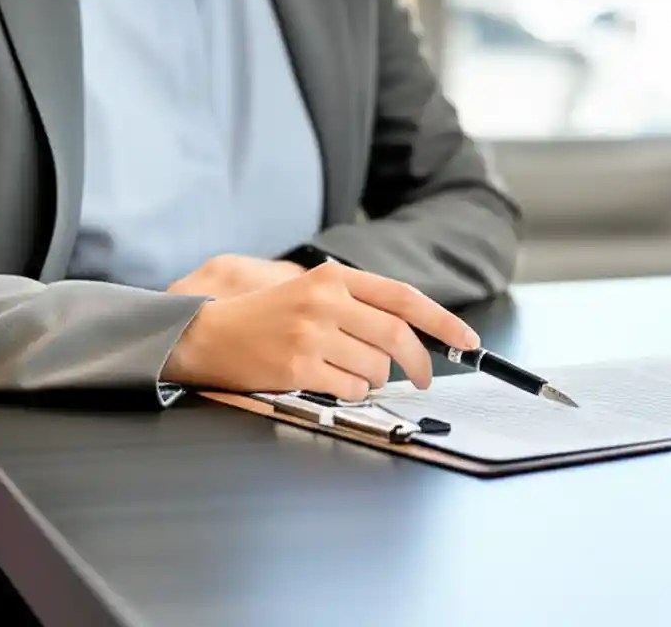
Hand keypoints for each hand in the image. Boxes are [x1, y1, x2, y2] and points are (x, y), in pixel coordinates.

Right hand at [162, 262, 479, 400]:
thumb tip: (410, 331)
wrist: (203, 334)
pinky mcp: (298, 367)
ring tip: (352, 374)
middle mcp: (325, 300)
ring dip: (376, 380)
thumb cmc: (262, 318)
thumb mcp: (308, 292)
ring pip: (375, 367)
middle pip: (397, 336)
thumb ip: (356, 303)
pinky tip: (331, 382)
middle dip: (418, 363)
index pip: (403, 297)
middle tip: (422, 378)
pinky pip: (349, 388)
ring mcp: (311, 334)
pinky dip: (351, 391)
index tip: (467, 342)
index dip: (442, 321)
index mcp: (331, 277)